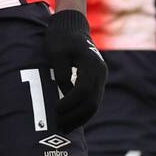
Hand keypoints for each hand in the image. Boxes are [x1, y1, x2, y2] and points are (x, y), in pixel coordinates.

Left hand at [45, 8, 107, 131]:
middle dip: (76, 116)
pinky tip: (71, 121)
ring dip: (80, 118)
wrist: (71, 26)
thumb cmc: (61, 38)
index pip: (83, 91)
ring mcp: (100, 77)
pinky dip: (82, 112)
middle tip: (59, 126)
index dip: (70, 104)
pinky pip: (92, 100)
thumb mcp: (57, 53)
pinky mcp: (95, 81)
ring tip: (65, 128)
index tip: (55, 111)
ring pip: (94, 104)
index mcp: (92, 65)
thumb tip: (66, 93)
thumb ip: (62, 74)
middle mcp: (100, 73)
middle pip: (92, 102)